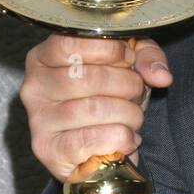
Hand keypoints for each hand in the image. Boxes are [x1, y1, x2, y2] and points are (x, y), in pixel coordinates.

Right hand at [19, 33, 173, 182]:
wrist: (101, 147)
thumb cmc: (109, 96)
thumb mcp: (129, 64)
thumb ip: (146, 55)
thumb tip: (160, 75)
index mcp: (44, 57)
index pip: (70, 43)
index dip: (109, 49)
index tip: (129, 59)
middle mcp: (34, 87)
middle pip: (88, 78)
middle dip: (128, 85)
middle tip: (136, 93)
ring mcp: (38, 120)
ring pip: (94, 109)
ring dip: (129, 114)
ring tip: (133, 118)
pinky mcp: (49, 150)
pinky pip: (91, 140)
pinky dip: (120, 138)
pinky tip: (126, 138)